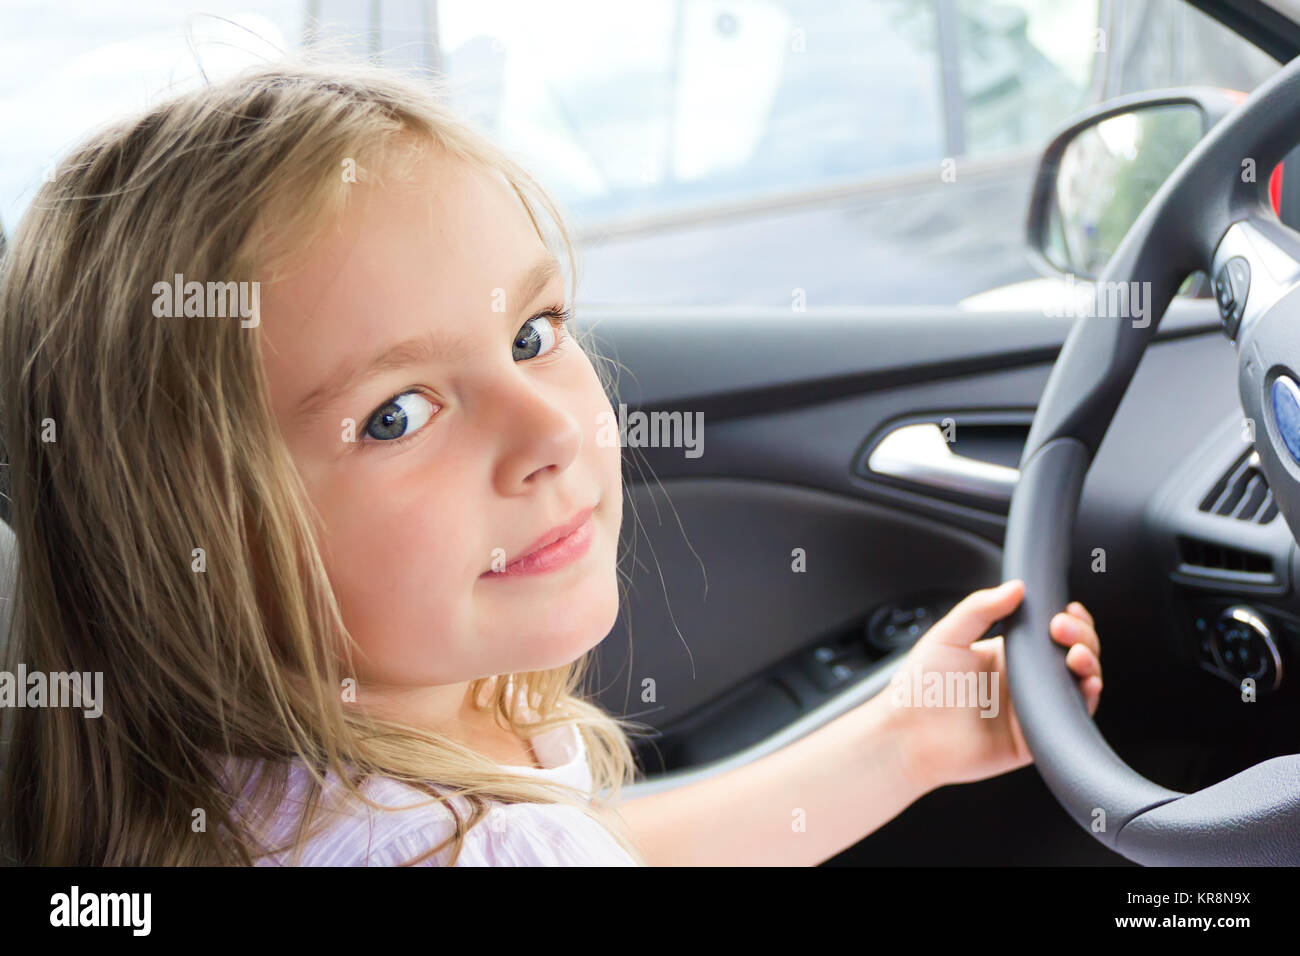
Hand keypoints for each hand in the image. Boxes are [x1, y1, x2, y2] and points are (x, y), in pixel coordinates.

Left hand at [884, 580, 1101, 793]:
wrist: (908, 735)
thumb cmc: (920, 687)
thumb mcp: (948, 635)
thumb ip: (980, 608)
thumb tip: (1017, 587)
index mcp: (1007, 654)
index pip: (1051, 633)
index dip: (1069, 621)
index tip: (1066, 611)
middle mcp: (1025, 681)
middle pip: (1073, 654)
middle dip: (1082, 636)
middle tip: (1064, 629)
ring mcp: (1032, 709)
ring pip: (1079, 685)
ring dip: (1090, 665)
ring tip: (1077, 655)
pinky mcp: (1035, 739)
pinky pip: (1071, 721)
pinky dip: (1086, 703)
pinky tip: (1085, 686)